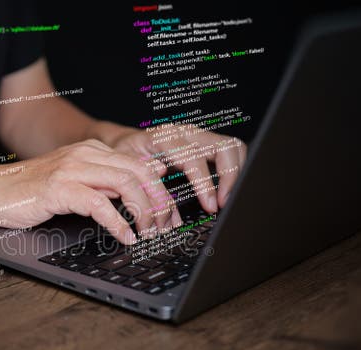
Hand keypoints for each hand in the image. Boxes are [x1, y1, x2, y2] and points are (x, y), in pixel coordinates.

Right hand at [0, 139, 183, 243]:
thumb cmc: (31, 192)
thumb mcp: (74, 182)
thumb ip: (105, 181)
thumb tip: (143, 186)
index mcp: (93, 151)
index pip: (141, 166)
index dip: (162, 193)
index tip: (171, 218)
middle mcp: (86, 154)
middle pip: (140, 173)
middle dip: (160, 203)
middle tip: (166, 228)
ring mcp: (72, 169)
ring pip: (126, 184)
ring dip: (144, 212)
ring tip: (149, 234)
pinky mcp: (59, 188)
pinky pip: (99, 203)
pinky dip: (118, 223)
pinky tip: (125, 236)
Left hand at [107, 124, 246, 213]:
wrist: (124, 142)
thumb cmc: (124, 154)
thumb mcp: (124, 164)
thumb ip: (142, 173)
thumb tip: (162, 183)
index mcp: (166, 137)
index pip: (195, 158)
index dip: (206, 185)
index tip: (211, 206)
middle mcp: (186, 133)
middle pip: (224, 147)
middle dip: (230, 177)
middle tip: (224, 202)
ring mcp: (198, 136)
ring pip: (232, 147)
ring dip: (236, 173)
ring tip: (227, 198)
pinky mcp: (204, 143)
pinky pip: (229, 152)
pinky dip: (233, 170)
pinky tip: (226, 189)